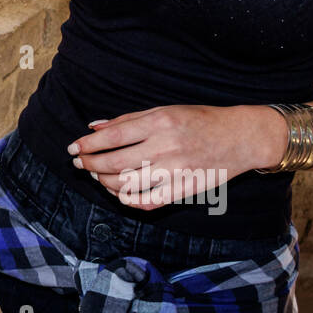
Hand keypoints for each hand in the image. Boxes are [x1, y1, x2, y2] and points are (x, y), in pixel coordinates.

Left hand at [66, 104, 278, 209]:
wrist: (240, 136)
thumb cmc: (200, 119)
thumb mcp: (164, 110)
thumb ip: (128, 120)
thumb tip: (94, 126)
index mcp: (159, 122)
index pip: (112, 136)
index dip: (88, 145)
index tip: (73, 148)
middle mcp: (165, 147)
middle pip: (115, 163)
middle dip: (90, 165)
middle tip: (79, 164)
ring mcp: (175, 171)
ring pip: (128, 185)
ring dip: (105, 183)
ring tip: (97, 176)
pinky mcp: (185, 189)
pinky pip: (149, 202)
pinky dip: (129, 201)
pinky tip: (119, 194)